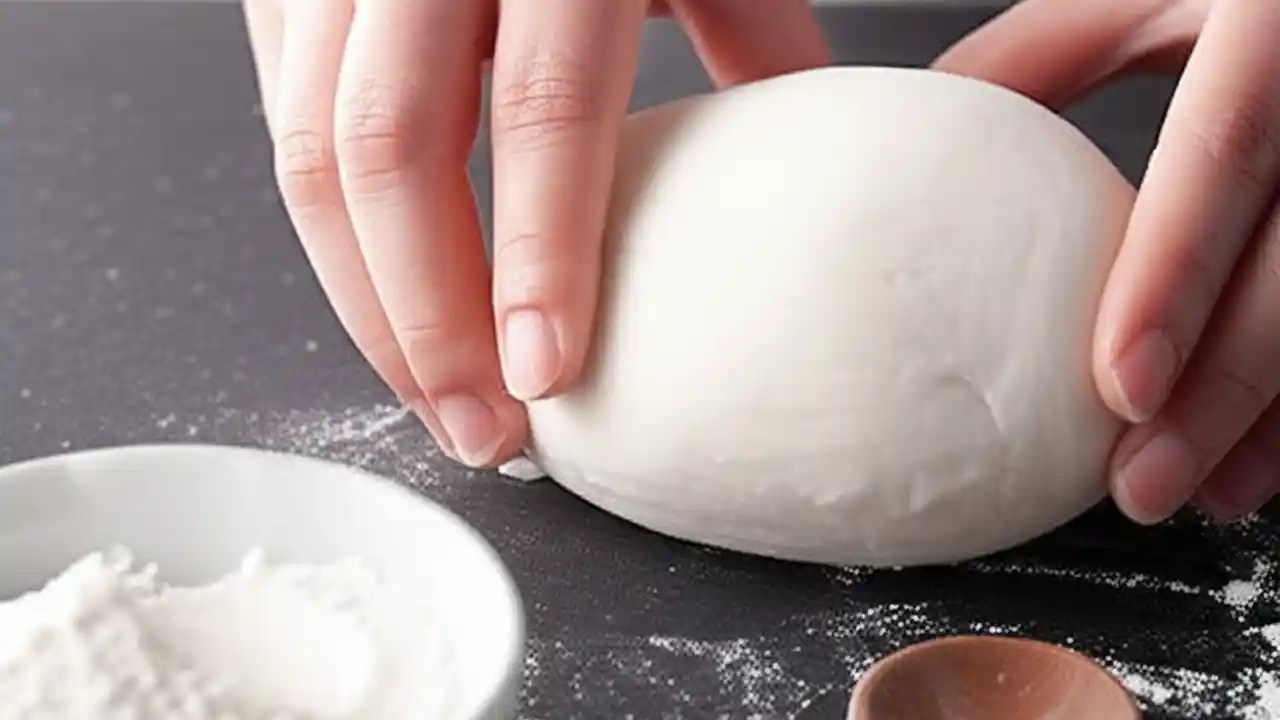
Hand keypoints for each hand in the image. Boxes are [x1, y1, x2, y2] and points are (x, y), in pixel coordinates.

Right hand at [241, 1, 827, 466]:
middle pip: (386, 155)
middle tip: (482, 432)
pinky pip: (283, 121)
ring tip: (427, 396)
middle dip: (422, 320)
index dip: (534, 258)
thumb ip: (745, 31)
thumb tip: (788, 167)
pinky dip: (328, 231)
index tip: (546, 377)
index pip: (537, 110)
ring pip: (307, 154)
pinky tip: (380, 300)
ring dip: (362, 300)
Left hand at [936, 0, 1279, 523]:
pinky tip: (1259, 458)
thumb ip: (1047, 54)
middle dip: (1223, 392)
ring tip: (1200, 494)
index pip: (1229, 153)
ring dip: (1274, 417)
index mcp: (1272, 19)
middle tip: (1139, 485)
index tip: (1120, 387)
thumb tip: (934, 132)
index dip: (1177, 276)